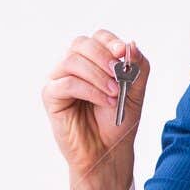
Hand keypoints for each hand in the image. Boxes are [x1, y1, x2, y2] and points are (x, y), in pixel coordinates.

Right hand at [42, 29, 149, 189]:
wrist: (108, 151)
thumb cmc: (118, 122)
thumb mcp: (136, 92)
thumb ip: (138, 67)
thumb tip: (131, 44)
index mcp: (93, 61)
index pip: (98, 37)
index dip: (110, 42)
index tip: (124, 53)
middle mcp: (73, 67)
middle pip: (81, 44)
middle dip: (103, 57)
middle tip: (119, 75)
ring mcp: (59, 79)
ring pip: (72, 60)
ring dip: (98, 76)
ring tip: (115, 94)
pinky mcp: (51, 96)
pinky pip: (66, 82)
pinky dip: (89, 90)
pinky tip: (105, 102)